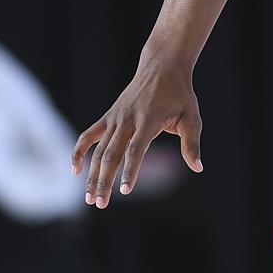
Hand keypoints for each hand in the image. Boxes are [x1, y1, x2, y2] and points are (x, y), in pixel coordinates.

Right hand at [72, 60, 203, 208]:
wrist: (161, 67)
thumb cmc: (180, 95)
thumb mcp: (191, 117)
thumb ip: (192, 144)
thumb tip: (198, 167)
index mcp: (149, 121)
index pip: (136, 150)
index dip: (130, 171)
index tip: (126, 191)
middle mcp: (127, 120)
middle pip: (112, 154)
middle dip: (104, 181)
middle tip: (100, 204)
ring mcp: (115, 118)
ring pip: (98, 150)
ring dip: (92, 175)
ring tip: (90, 199)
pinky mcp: (108, 117)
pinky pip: (88, 135)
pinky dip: (79, 151)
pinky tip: (75, 170)